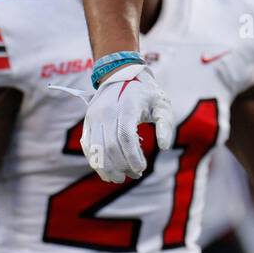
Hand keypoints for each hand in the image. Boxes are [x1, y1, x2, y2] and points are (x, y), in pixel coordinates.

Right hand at [79, 64, 174, 182]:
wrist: (123, 74)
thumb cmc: (146, 92)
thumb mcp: (162, 103)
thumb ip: (166, 124)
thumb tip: (164, 146)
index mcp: (127, 106)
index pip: (126, 137)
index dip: (133, 157)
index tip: (141, 169)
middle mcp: (106, 111)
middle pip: (110, 147)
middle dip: (122, 166)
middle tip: (134, 175)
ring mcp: (94, 116)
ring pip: (96, 149)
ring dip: (107, 168)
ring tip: (120, 178)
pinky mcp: (88, 121)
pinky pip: (88, 146)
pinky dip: (96, 162)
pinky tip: (106, 172)